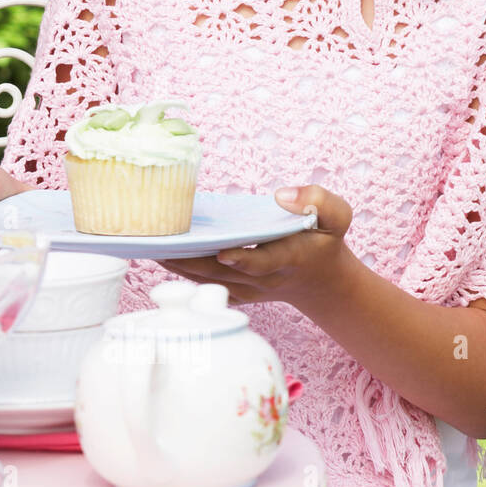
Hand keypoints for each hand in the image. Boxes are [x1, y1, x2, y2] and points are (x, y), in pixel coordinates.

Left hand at [159, 185, 355, 308]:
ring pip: (207, 279)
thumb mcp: (336, 217)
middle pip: (221, 272)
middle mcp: (264, 277)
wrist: (321, 281)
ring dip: (177, 265)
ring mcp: (247, 288)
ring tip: (149, 245)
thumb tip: (282, 195)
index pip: (262, 262)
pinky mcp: (235, 291)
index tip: (224, 251)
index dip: (243, 259)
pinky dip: (180, 270)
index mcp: (288, 258)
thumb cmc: (323, 241)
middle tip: (159, 243)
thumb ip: (318, 201)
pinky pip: (204, 283)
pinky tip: (158, 252)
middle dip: (189, 260)